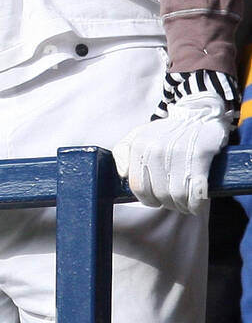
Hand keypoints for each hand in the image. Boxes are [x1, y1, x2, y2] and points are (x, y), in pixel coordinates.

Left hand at [112, 90, 230, 213]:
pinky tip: (196, 204)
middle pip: (159, 194)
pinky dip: (196, 204)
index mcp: (139, 146)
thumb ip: (121, 152)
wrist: (198, 115)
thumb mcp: (137, 135)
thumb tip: (123, 173)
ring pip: (177, 196)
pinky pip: (196, 192)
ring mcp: (178, 153)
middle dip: (167, 204)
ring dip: (182, 206)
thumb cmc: (166, 131)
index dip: (147, 199)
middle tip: (173, 203)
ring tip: (185, 204)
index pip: (138, 186)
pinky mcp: (200, 156)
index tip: (155, 200)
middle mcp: (156, 150)